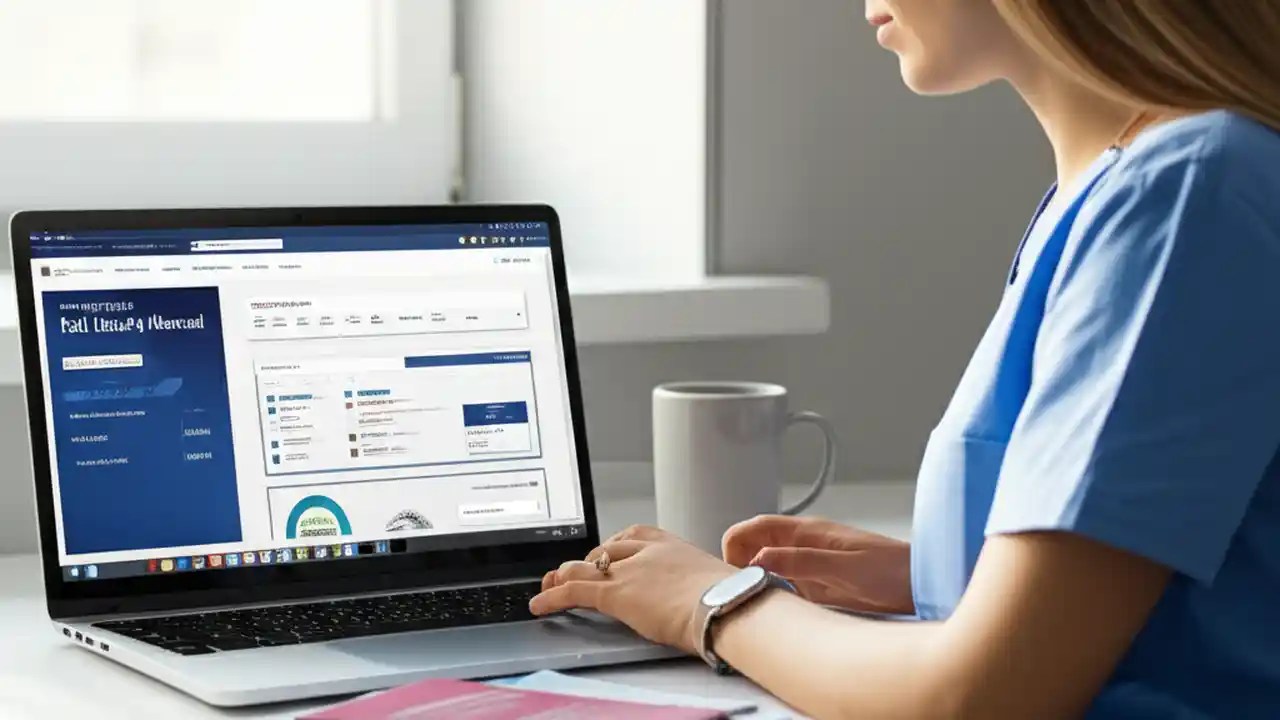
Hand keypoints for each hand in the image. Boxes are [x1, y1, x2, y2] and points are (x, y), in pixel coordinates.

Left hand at [529, 526, 737, 653]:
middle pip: (605, 550)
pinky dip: (552, 597)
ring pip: (585, 567)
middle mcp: (647, 552)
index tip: (606, 554)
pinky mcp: (615, 593)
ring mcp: (629, 570)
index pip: (633, 537)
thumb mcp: (714, 584)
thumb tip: (704, 599)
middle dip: (587, 562)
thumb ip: (698, 585)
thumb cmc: (731, 600)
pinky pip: (574, 591)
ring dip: (564, 576)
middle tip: (574, 571)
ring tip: (549, 584)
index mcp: (673, 545)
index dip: (613, 547)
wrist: (727, 606)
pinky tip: (540, 604)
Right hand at [722, 515, 913, 614]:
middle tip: (745, 592)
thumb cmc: (892, 571)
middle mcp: (804, 544)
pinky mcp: (818, 584)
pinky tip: (782, 610)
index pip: (754, 527)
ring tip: (760, 602)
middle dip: (740, 565)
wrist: (923, 586)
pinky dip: (773, 594)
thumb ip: (802, 561)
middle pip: (754, 545)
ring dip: (755, 580)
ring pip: (765, 566)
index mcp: (807, 532)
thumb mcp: (844, 568)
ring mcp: (810, 563)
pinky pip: (784, 584)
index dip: (736, 545)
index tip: (736, 573)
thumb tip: (759, 559)